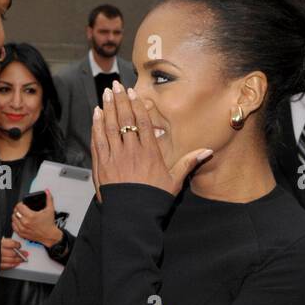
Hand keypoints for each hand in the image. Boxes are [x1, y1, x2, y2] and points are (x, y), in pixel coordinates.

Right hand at [0, 236, 27, 270]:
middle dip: (21, 254)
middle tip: (26, 254)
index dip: (17, 245)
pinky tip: (15, 264)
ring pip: (10, 260)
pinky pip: (5, 266)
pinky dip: (11, 265)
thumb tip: (14, 244)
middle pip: (13, 253)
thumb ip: (4, 241)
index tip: (19, 245)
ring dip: (18, 260)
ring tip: (22, 260)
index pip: (11, 244)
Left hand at [12, 190, 60, 245]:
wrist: (50, 236)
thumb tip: (47, 191)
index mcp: (31, 216)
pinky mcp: (22, 234)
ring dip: (15, 215)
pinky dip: (14, 223)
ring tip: (19, 214)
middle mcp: (26, 223)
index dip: (20, 203)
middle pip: (15, 212)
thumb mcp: (50, 210)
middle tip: (21, 208)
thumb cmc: (49, 224)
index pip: (19, 206)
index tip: (22, 204)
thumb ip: (49, 199)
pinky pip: (14, 227)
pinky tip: (18, 221)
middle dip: (17, 209)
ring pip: (13, 219)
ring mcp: (23, 229)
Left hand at [91, 80, 211, 196]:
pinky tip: (96, 115)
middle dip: (120, 101)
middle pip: (125, 120)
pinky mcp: (102, 166)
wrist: (133, 218)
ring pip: (110, 127)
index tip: (132, 93)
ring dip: (107, 109)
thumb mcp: (174, 181)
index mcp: (149, 152)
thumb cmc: (153, 200)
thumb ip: (188, 162)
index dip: (136, 105)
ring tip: (106, 94)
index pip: (142, 122)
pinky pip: (98, 141)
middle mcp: (131, 152)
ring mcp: (115, 158)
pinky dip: (97, 127)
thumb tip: (208, 151)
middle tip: (116, 86)